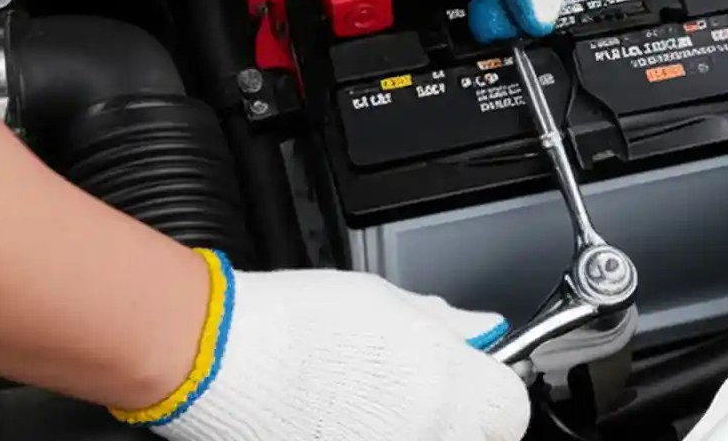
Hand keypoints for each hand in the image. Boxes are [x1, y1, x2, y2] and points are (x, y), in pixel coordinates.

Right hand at [114, 250, 529, 440]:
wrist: (218, 360)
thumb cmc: (293, 323)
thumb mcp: (382, 300)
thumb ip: (443, 323)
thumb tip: (480, 329)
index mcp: (447, 384)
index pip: (510, 410)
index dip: (491, 389)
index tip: (473, 379)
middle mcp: (428, 435)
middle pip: (475, 438)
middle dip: (455, 416)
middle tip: (413, 390)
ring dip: (415, 430)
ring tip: (367, 406)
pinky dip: (374, 438)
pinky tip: (342, 422)